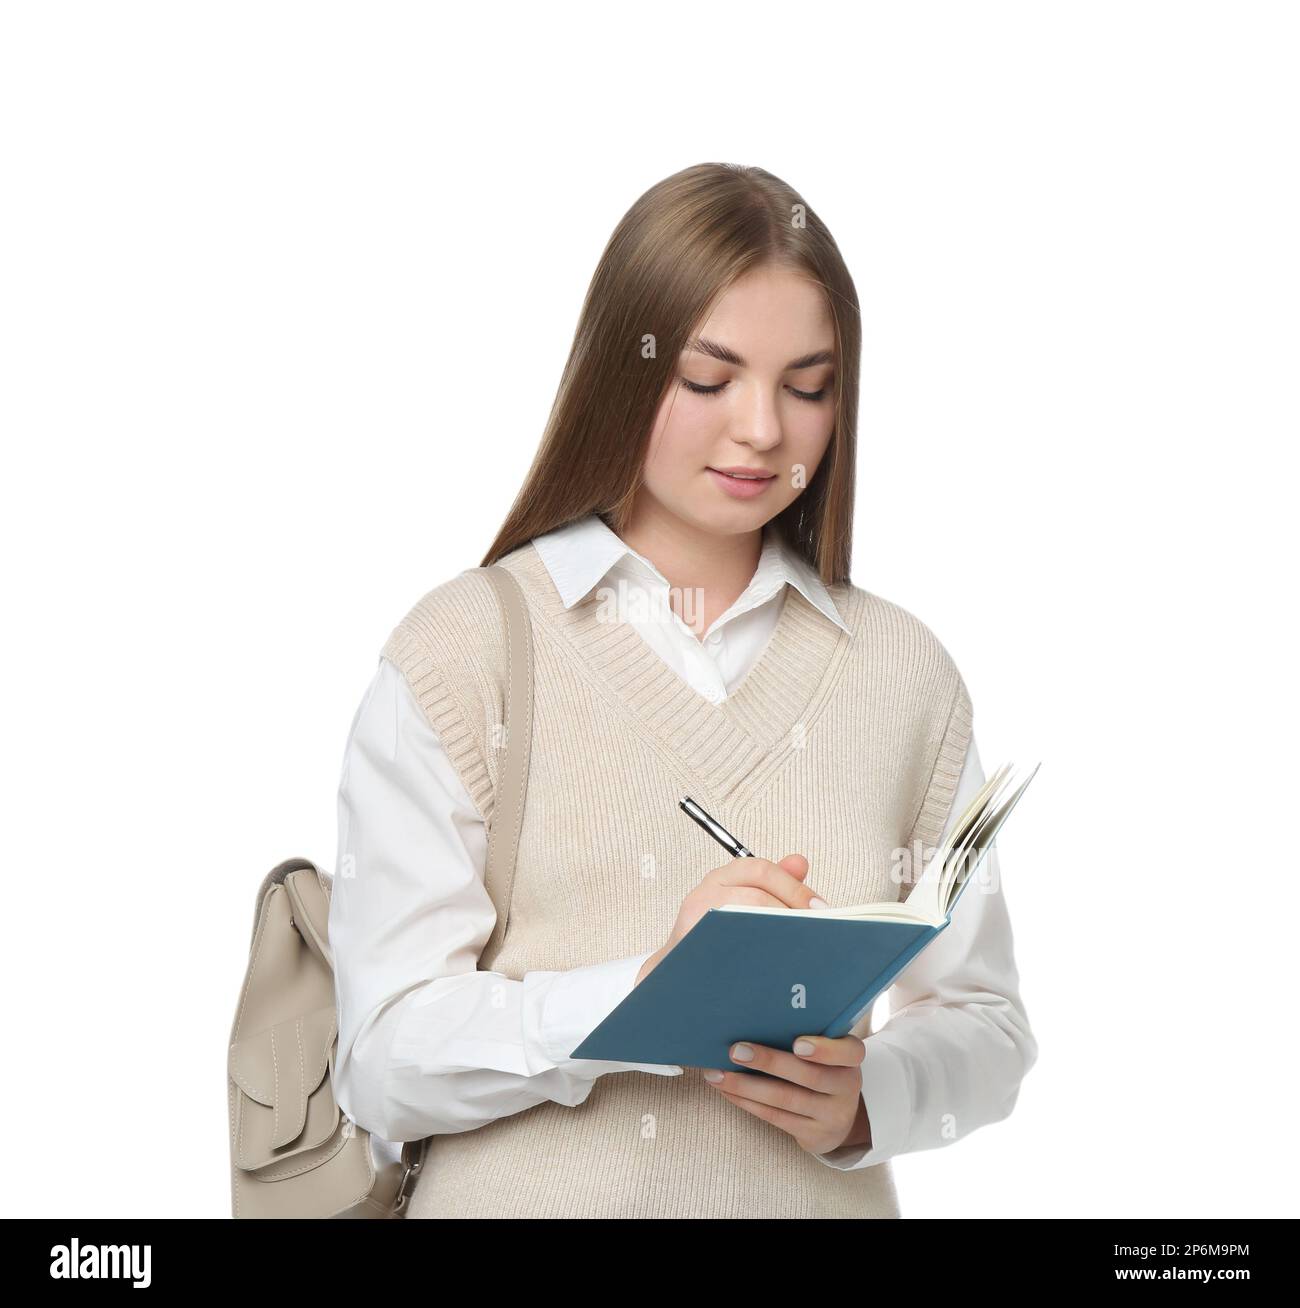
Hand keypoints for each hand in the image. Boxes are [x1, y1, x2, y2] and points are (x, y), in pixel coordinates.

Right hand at [636, 853, 824, 984]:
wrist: (678, 973)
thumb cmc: (717, 936)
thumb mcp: (744, 902)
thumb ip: (774, 884)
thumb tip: (800, 862)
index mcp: (724, 876)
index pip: (762, 870)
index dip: (795, 888)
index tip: (821, 909)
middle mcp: (706, 890)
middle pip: (756, 895)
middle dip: (791, 913)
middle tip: (814, 933)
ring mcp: (695, 917)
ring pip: (743, 919)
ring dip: (776, 933)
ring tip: (799, 948)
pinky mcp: (689, 944)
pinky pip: (727, 946)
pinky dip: (753, 953)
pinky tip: (773, 963)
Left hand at [700, 1034, 872, 1157]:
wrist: (838, 1117)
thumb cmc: (822, 1068)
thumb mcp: (827, 1051)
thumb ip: (808, 1032)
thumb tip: (757, 1013)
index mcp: (851, 1060)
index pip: (849, 1052)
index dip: (824, 1049)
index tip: (797, 1043)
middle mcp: (846, 1088)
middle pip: (808, 1076)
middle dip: (769, 1062)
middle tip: (736, 1050)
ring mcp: (830, 1115)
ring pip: (785, 1100)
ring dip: (746, 1086)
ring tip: (717, 1074)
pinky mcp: (812, 1134)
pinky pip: (775, 1117)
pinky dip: (747, 1102)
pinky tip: (726, 1090)